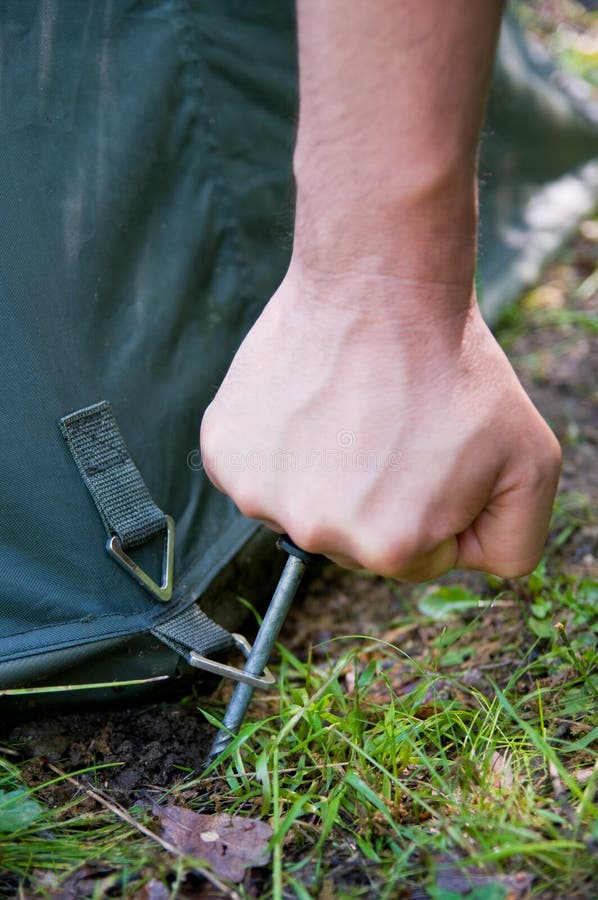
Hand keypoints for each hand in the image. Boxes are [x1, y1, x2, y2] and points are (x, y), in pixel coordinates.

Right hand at [200, 266, 560, 580]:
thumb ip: (514, 544)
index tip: (432, 452)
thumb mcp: (531, 465)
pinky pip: (260, 473)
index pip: (419, 560)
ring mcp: (259, 493)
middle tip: (390, 428)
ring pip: (306, 505)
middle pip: (356, 539)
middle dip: (381, 494)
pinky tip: (306, 405)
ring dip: (326, 472)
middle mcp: (314, 531)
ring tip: (348, 411)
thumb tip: (466, 566)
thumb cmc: (455, 370)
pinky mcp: (223, 452)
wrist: (378, 285)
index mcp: (387, 547)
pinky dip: (280, 448)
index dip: (438, 507)